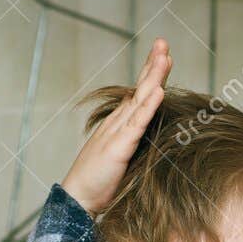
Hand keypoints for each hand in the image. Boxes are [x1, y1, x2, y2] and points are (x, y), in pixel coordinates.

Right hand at [62, 37, 173, 216]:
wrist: (79, 199)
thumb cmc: (101, 182)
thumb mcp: (122, 157)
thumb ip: (134, 142)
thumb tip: (149, 133)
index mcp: (121, 124)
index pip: (139, 94)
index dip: (151, 74)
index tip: (164, 55)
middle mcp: (118, 123)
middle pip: (140, 89)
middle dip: (152, 65)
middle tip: (163, 42)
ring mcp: (118, 133)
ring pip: (140, 100)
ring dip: (153, 77)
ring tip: (164, 56)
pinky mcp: (118, 147)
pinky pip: (136, 123)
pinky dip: (148, 106)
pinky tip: (158, 91)